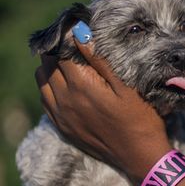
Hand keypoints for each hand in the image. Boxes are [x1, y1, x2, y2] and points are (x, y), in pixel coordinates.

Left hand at [36, 35, 171, 181]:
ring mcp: (61, 115)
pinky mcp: (63, 126)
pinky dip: (51, 87)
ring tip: (72, 62)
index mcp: (81, 87)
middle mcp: (65, 101)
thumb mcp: (125, 86)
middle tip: (76, 44)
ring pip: (43, 82)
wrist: (139, 155)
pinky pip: (46, 100)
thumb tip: (81, 34)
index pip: (60, 54)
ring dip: (52, 69)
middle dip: (58, 51)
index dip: (66, 39)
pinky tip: (68, 83)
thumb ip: (100, 60)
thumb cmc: (140, 117)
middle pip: (48, 66)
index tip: (78, 30)